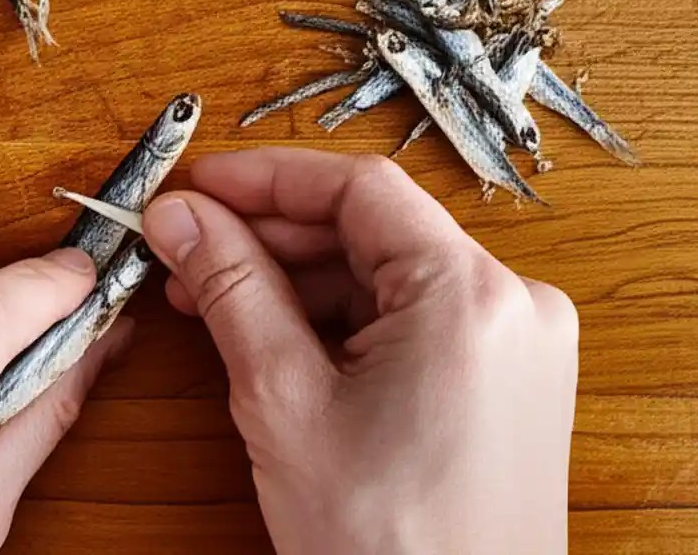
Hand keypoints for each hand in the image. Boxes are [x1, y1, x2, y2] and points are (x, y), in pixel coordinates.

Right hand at [142, 148, 576, 554]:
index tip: (199, 185)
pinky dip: (341, 321)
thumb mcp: (283, 400)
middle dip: (271, 237)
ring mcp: (515, 343)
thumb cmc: (388, 545)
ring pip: (387, 275)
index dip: (266, 179)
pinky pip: (411, 319)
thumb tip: (182, 218)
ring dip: (298, 281)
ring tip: (213, 300)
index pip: (359, 189)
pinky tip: (273, 335)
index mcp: (471, 296)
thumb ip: (231, 289)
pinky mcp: (503, 379)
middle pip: (372, 229)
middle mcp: (512, 305)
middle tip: (188, 248)